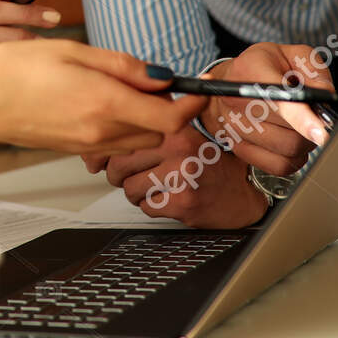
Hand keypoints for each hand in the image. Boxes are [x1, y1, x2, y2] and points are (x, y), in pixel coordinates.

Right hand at [0, 41, 205, 155]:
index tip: (195, 87)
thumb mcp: (71, 52)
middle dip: (166, 109)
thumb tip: (159, 76)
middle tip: (150, 80)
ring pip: (137, 139)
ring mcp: (84, 145)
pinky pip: (111, 141)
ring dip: (143, 118)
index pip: (171, 118)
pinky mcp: (71, 149)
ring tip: (120, 87)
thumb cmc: (11, 70)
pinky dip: (119, 124)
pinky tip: (96, 98)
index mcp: (103, 104)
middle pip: (159, 132)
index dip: (191, 104)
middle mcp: (98, 132)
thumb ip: (121, 66)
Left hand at [103, 126, 269, 228]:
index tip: (106, 160)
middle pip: (120, 165)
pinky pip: (147, 207)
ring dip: (136, 193)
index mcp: (176, 130)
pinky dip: (151, 207)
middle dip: (119, 176)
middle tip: (127, 178)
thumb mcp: (182, 139)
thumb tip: (97, 154)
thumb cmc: (207, 166)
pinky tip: (166, 200)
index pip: (125, 138)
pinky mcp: (183, 202)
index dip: (109, 153)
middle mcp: (179, 150)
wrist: (240, 196)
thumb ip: (147, 138)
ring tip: (151, 189)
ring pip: (130, 188)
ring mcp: (182, 177)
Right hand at [202, 42, 331, 174]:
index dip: (301, 119)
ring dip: (305, 142)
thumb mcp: (291, 55)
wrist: (230, 83)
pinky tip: (291, 141)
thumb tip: (325, 95)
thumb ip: (313, 69)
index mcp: (249, 71)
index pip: (277, 100)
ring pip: (288, 150)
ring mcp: (234, 127)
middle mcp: (235, 100)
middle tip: (314, 115)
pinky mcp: (239, 148)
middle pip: (288, 131)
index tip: (321, 132)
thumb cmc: (265, 67)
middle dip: (312, 127)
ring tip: (302, 127)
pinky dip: (295, 158)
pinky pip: (280, 166)